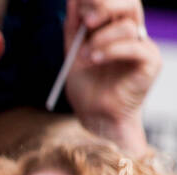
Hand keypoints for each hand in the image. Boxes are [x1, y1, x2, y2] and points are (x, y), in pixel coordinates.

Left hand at [63, 0, 158, 154]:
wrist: (94, 116)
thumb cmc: (86, 86)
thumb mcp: (72, 52)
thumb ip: (73, 27)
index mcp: (115, 28)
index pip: (115, 1)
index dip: (98, 0)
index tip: (78, 6)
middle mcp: (132, 34)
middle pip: (129, 4)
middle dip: (105, 6)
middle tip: (86, 20)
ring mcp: (143, 46)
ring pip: (128, 27)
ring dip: (100, 39)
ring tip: (84, 57)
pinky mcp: (150, 62)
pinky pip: (134, 47)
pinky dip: (111, 51)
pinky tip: (94, 60)